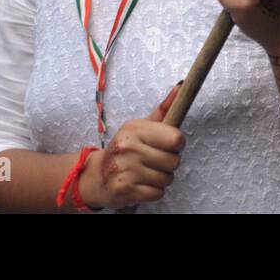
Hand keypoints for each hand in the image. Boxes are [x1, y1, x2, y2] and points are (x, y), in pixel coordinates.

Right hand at [80, 84, 184, 209]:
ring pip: (167, 179)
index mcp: (134, 129)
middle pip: (174, 161)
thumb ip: (164, 109)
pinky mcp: (124, 191)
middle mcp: (128, 148)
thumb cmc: (126, 149)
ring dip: (161, 179)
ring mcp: (125, 170)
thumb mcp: (141, 127)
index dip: (177, 144)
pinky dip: (154, 191)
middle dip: (169, 163)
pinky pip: (158, 193)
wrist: (97, 177)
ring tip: (146, 172)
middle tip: (154, 161)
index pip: (176, 139)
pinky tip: (142, 184)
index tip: (169, 145)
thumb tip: (182, 86)